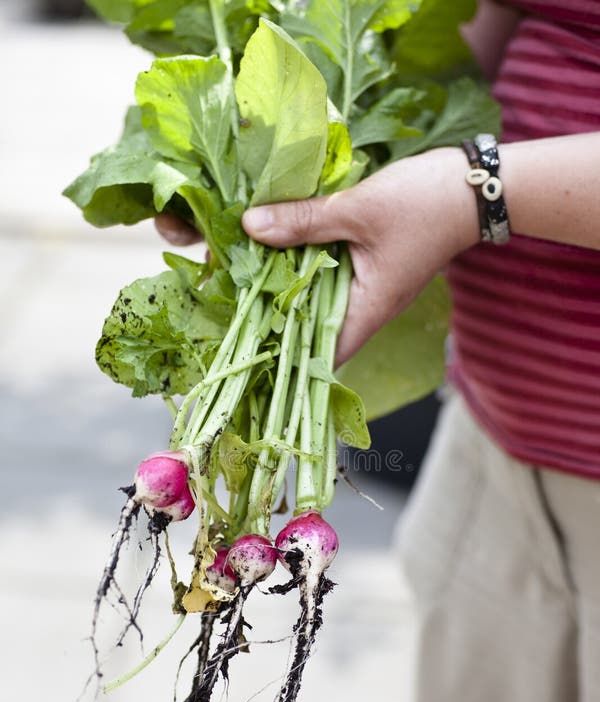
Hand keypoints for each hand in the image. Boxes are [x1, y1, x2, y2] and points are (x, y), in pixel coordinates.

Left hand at [155, 147, 479, 364]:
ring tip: (241, 275)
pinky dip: (303, 263)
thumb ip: (304, 221)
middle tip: (229, 304)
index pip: (319, 354)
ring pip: (317, 299)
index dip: (282, 356)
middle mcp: (366, 307)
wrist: (475, 185)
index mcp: (367, 310)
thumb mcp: (358, 209)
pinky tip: (276, 245)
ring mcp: (367, 287)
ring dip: (286, 287)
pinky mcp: (367, 265)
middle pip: (312, 327)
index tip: (244, 348)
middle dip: (275, 318)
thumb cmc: (424, 203)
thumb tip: (249, 226)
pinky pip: (327, 274)